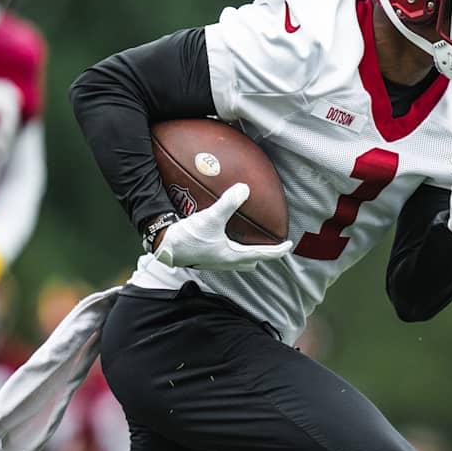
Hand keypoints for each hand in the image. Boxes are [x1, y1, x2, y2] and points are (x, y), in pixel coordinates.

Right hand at [154, 183, 292, 270]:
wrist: (162, 245)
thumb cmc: (187, 237)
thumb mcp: (210, 218)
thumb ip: (228, 203)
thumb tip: (245, 188)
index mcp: (232, 256)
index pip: (262, 254)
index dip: (277, 251)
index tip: (289, 245)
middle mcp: (225, 261)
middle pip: (250, 261)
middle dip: (261, 254)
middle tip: (270, 243)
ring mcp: (213, 261)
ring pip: (237, 259)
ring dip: (246, 251)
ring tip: (250, 239)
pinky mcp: (204, 256)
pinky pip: (224, 253)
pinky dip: (231, 246)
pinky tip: (225, 234)